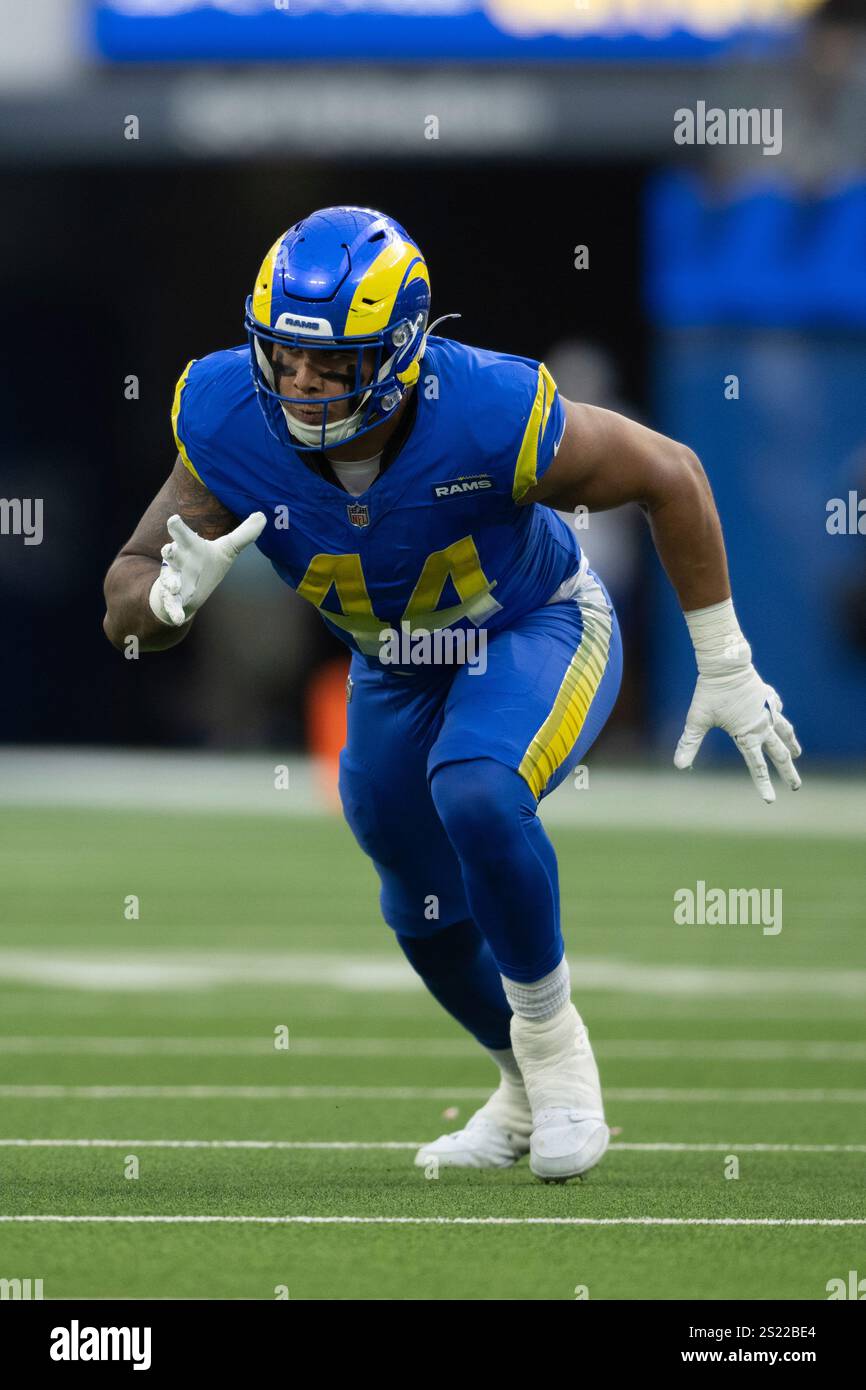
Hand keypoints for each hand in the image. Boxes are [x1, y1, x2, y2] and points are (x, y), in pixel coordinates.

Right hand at [149, 511, 265, 626]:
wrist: (185, 589)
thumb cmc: (204, 563)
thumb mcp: (226, 549)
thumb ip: (244, 535)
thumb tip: (263, 515)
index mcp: (189, 546)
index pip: (183, 533)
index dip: (177, 526)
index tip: (174, 519)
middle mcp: (177, 561)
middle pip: (169, 552)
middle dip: (168, 550)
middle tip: (168, 549)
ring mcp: (173, 579)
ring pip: (168, 579)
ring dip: (171, 582)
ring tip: (175, 586)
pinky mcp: (172, 599)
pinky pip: (171, 605)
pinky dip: (174, 611)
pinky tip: (179, 618)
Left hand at [674, 666, 801, 802]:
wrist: (725, 664)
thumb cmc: (710, 692)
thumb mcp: (697, 719)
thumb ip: (689, 743)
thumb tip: (679, 765)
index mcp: (747, 734)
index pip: (756, 766)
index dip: (763, 784)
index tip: (770, 800)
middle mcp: (762, 725)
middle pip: (779, 754)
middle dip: (787, 772)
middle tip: (795, 786)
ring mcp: (768, 710)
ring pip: (785, 732)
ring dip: (791, 744)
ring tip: (797, 754)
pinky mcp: (767, 696)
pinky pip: (777, 710)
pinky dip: (780, 718)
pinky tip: (780, 718)